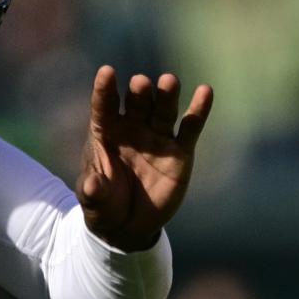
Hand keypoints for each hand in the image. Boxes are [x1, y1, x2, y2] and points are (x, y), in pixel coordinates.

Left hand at [75, 66, 211, 251]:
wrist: (128, 226)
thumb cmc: (104, 205)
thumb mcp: (93, 201)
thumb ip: (93, 192)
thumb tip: (93, 186)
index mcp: (106, 132)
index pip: (105, 106)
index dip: (105, 90)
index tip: (107, 73)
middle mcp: (133, 128)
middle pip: (137, 104)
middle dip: (139, 92)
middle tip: (140, 83)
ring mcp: (158, 137)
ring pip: (163, 111)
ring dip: (166, 95)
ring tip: (169, 81)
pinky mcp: (180, 152)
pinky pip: (190, 129)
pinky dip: (198, 111)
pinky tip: (206, 92)